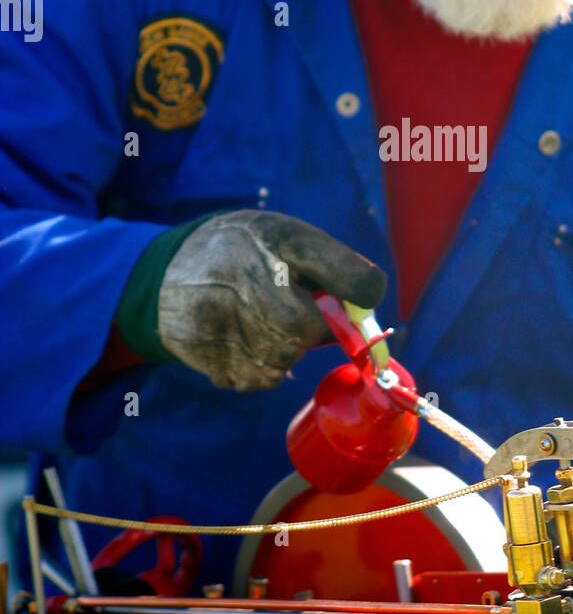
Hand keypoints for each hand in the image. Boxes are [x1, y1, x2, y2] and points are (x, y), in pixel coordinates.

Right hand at [156, 211, 385, 389]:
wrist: (162, 278)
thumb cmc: (242, 253)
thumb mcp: (284, 236)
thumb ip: (332, 265)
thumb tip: (369, 305)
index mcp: (277, 240)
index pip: (346, 275)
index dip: (360, 290)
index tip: (358, 294)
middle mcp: (250, 282)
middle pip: (311, 329)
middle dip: (309, 323)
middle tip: (289, 304)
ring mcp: (230, 329)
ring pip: (290, 358)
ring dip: (286, 345)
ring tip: (256, 315)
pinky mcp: (220, 366)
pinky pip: (266, 377)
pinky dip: (263, 362)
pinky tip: (240, 335)